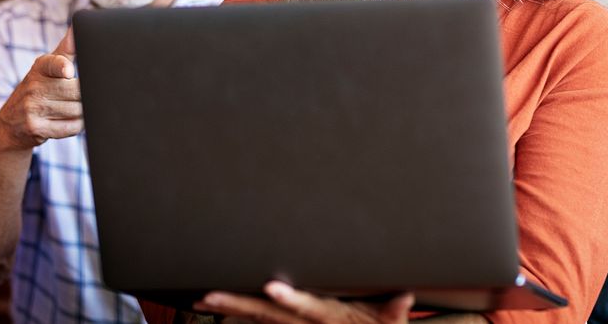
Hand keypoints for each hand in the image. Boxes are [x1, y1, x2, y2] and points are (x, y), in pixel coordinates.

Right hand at [0, 28, 82, 148]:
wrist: (11, 124)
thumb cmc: (37, 89)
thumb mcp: (46, 68)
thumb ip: (66, 50)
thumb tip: (78, 25)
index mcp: (40, 68)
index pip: (52, 64)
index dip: (62, 67)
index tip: (68, 71)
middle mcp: (33, 87)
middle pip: (74, 91)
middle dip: (86, 95)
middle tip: (91, 94)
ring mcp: (32, 109)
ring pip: (75, 110)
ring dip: (85, 111)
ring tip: (82, 108)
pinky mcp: (36, 128)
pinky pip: (71, 127)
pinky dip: (79, 125)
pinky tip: (76, 120)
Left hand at [192, 281, 414, 323]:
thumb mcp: (388, 322)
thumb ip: (393, 310)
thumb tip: (406, 297)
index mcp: (329, 316)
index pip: (308, 306)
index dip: (290, 298)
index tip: (271, 287)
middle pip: (268, 314)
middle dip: (238, 303)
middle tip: (209, 295)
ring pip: (256, 317)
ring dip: (229, 309)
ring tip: (201, 298)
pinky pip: (257, 322)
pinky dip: (236, 316)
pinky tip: (213, 306)